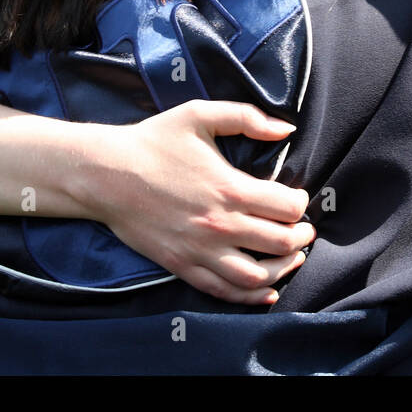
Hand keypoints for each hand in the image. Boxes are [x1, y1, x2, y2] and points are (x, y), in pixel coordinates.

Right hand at [82, 100, 314, 304]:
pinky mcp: (182, 266)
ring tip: (292, 258)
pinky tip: (267, 291)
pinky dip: (251, 297)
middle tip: (304, 230)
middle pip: (281, 244)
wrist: (106, 174)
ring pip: (257, 276)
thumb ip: (247, 117)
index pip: (288, 208)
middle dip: (301, 237)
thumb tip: (285, 129)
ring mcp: (201, 251)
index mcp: (230, 189)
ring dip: (284, 269)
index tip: (297, 199)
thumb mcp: (200, 114)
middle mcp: (220, 226)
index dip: (301, 204)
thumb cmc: (153, 141)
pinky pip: (224, 291)